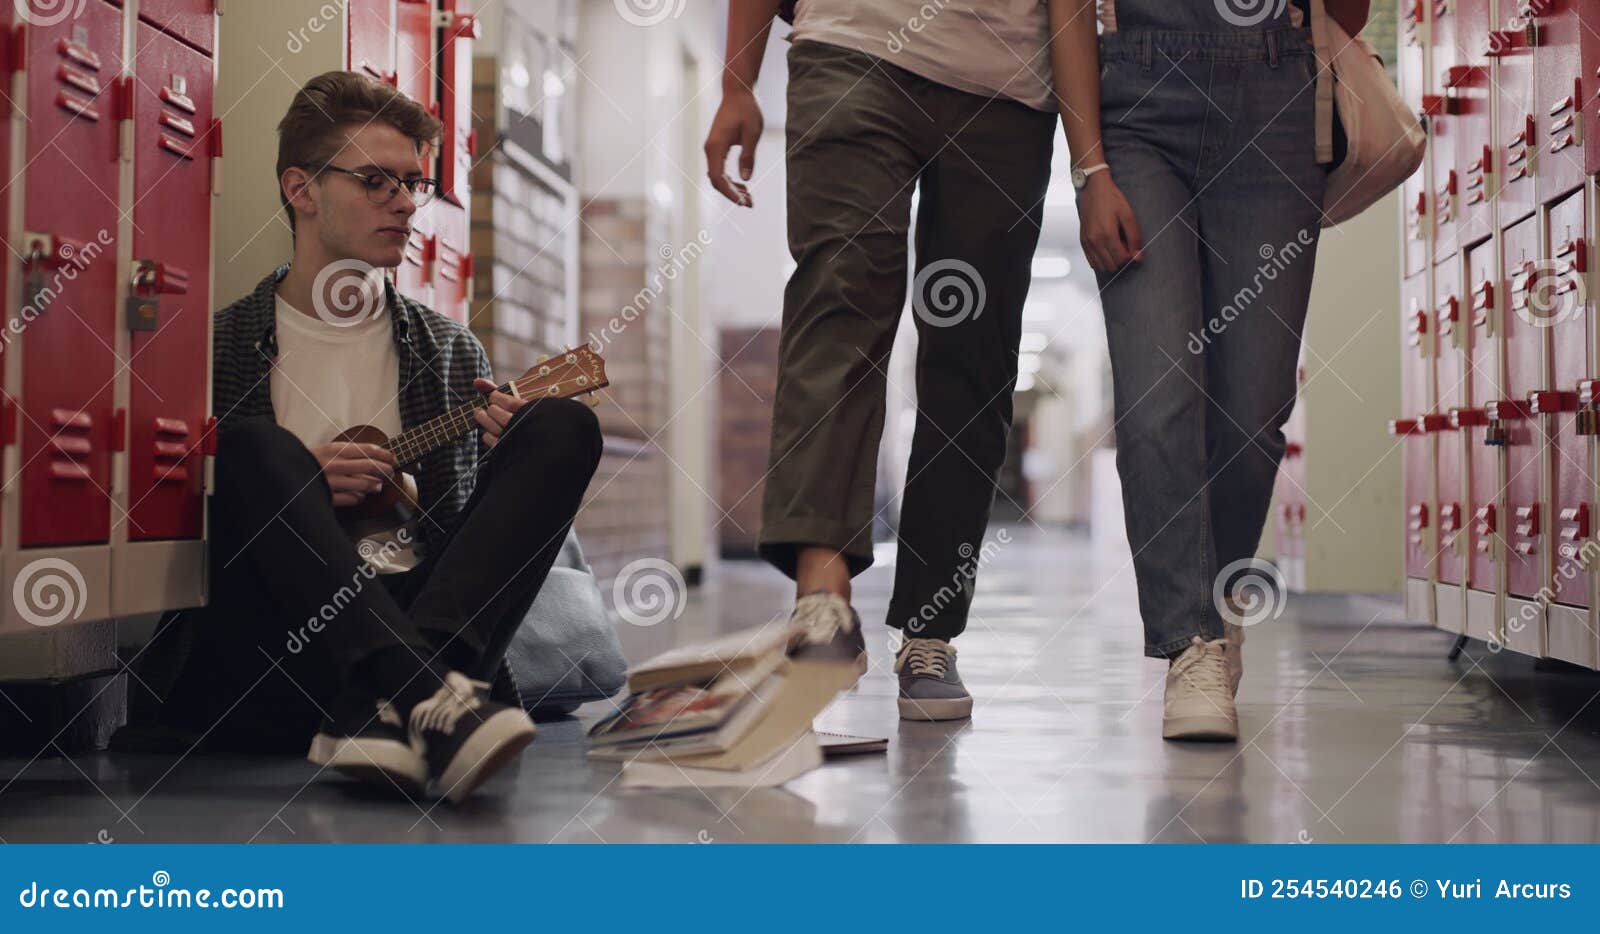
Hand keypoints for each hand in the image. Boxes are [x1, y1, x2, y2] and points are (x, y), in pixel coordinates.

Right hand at [310, 441, 395, 506]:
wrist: (282, 473)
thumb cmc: (307, 462)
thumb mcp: (325, 451)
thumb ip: (345, 453)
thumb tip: (372, 456)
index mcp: (334, 450)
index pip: (366, 450)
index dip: (383, 454)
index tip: (392, 457)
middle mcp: (334, 464)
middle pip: (369, 466)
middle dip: (384, 469)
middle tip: (390, 472)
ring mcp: (331, 481)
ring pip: (363, 484)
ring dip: (374, 485)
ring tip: (378, 486)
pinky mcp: (327, 496)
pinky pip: (351, 499)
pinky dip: (359, 498)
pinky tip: (360, 497)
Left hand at [473, 377, 528, 449]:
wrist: (538, 443)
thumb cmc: (524, 415)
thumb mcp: (514, 398)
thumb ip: (495, 388)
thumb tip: (476, 381)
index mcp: (532, 411)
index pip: (509, 403)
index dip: (496, 398)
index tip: (494, 397)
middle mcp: (525, 426)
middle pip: (499, 414)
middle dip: (490, 409)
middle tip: (489, 407)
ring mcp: (517, 439)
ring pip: (494, 428)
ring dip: (484, 419)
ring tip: (481, 414)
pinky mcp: (509, 451)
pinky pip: (492, 441)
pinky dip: (486, 435)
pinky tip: (488, 431)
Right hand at [704, 85, 762, 205]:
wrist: (737, 92)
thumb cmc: (746, 110)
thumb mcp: (752, 133)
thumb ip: (748, 156)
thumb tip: (746, 178)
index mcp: (716, 147)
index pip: (718, 177)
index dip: (729, 193)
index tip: (743, 202)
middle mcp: (710, 149)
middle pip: (716, 180)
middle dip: (731, 194)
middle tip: (750, 203)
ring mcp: (712, 148)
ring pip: (717, 176)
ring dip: (731, 188)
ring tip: (749, 196)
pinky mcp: (717, 147)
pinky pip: (719, 169)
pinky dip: (729, 179)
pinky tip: (742, 185)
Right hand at [1076, 171, 1142, 273]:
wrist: (1094, 189)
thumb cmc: (1112, 199)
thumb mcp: (1128, 215)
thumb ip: (1134, 238)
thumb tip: (1138, 257)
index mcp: (1107, 234)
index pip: (1121, 259)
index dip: (1131, 257)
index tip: (1133, 247)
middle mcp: (1095, 241)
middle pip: (1111, 266)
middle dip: (1121, 260)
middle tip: (1125, 247)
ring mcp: (1087, 242)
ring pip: (1101, 267)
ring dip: (1111, 262)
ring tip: (1116, 248)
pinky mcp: (1083, 241)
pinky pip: (1092, 262)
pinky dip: (1101, 261)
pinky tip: (1107, 250)